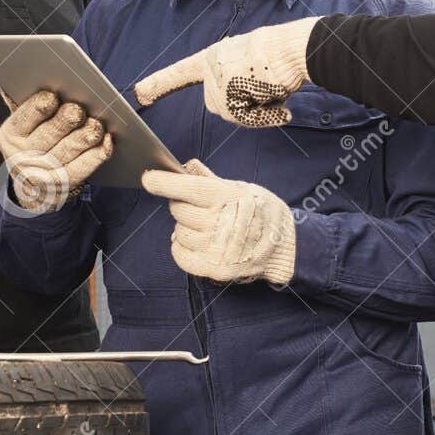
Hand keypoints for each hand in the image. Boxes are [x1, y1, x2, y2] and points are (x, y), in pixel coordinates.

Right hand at [0, 90, 113, 213]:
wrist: (32, 188)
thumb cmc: (31, 142)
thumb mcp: (22, 124)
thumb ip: (24, 101)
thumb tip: (24, 74)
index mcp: (12, 133)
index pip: (26, 116)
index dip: (41, 105)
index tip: (53, 95)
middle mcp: (25, 154)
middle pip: (51, 132)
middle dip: (67, 118)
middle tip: (78, 109)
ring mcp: (45, 171)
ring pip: (70, 148)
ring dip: (87, 133)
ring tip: (98, 122)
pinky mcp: (66, 183)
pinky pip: (85, 166)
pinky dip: (98, 152)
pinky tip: (107, 139)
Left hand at [132, 16, 319, 127]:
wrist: (297, 48)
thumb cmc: (282, 57)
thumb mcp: (251, 66)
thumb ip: (236, 83)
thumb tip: (237, 106)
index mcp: (215, 56)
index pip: (182, 71)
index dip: (161, 83)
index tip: (139, 92)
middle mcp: (211, 64)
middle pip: (217, 105)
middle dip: (243, 108)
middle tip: (267, 93)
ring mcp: (217, 76)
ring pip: (229, 113)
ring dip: (255, 112)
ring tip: (274, 92)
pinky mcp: (228, 87)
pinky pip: (242, 118)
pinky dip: (263, 117)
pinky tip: (278, 104)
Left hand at [141, 160, 296, 284]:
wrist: (286, 247)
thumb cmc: (262, 212)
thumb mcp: (242, 188)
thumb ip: (211, 180)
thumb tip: (187, 165)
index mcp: (229, 197)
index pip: (187, 188)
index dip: (164, 182)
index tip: (148, 178)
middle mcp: (222, 222)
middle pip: (178, 209)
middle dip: (182, 205)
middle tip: (199, 207)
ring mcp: (218, 248)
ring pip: (178, 232)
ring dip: (185, 227)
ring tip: (205, 226)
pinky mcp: (214, 268)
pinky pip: (180, 255)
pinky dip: (182, 247)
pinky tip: (195, 242)